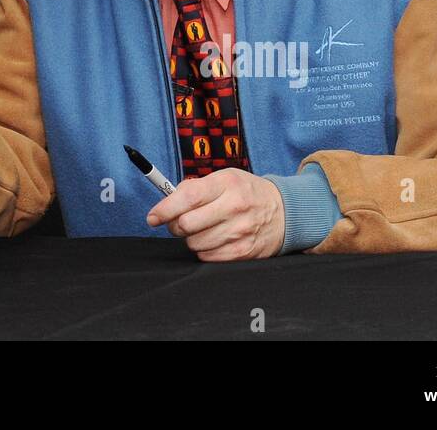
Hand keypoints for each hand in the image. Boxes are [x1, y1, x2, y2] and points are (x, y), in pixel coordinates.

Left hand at [146, 169, 284, 260]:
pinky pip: (208, 257)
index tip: (152, 217)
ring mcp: (240, 231)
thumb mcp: (224, 178)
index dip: (164, 209)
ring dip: (190, 239)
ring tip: (202, 229)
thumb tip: (167, 201)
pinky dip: (204, 251)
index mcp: (226, 183)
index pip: (187, 197)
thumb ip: (195, 187)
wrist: (284, 212)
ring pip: (195, 243)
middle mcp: (234, 207)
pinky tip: (213, 240)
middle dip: (175, 225)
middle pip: (186, 224)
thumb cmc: (246, 192)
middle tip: (178, 222)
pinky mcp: (244, 252)